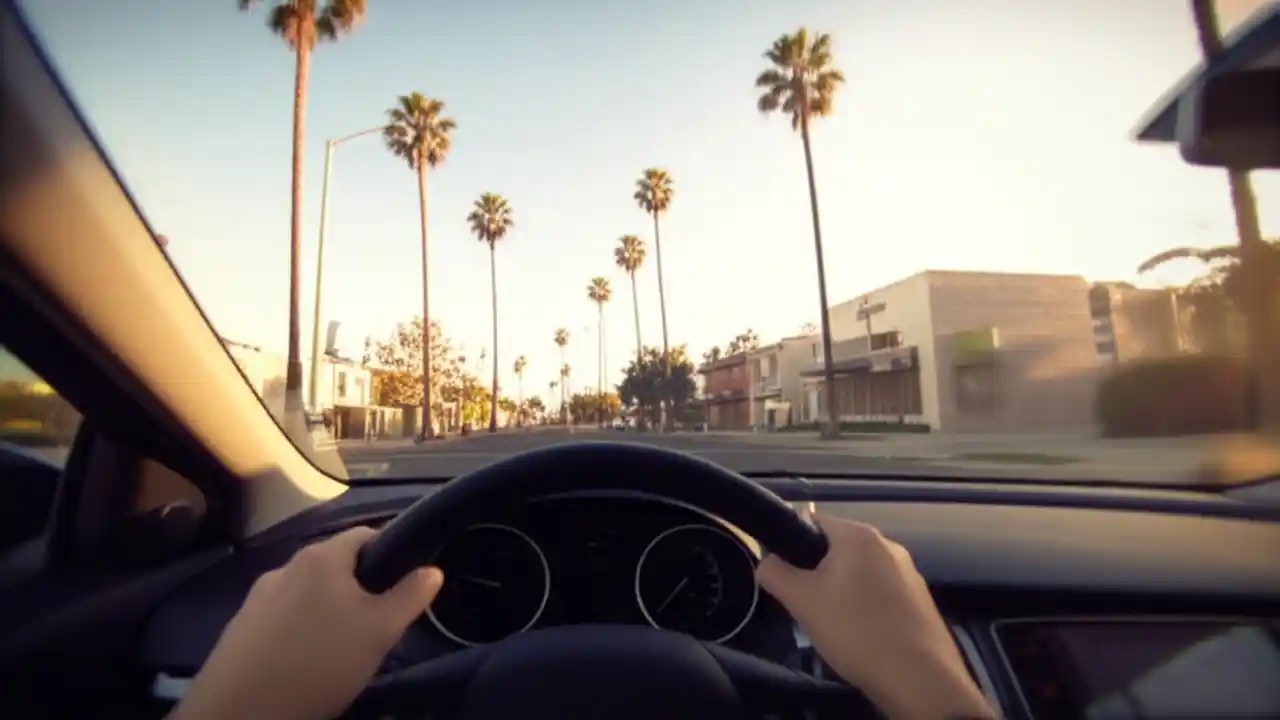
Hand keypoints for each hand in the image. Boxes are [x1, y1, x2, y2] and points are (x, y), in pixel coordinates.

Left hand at [171, 526, 443, 719]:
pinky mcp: (239, 627)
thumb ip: (410, 596)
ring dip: (326, 611)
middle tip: (374, 625)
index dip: (390, 555)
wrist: (242, 711)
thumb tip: (431, 569)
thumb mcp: (381, 632)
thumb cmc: (321, 662)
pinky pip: (281, 618)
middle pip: (334, 566)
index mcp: (321, 557)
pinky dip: (297, 630)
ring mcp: (256, 597)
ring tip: (338, 648)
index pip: (365, 535)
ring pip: (306, 594)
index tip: (402, 588)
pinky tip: (303, 661)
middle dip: (358, 589)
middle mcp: (285, 566)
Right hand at [757, 514, 992, 719]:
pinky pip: (881, 593)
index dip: (792, 545)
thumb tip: (767, 562)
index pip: (812, 521)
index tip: (787, 578)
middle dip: (818, 573)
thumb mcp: (801, 601)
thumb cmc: (854, 630)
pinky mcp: (920, 598)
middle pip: (837, 549)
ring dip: (842, 592)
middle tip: (807, 606)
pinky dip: (866, 607)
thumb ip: (774, 573)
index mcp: (859, 535)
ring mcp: (909, 572)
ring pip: (859, 573)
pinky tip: (863, 635)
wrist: (918, 678)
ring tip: (835, 625)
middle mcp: (888, 544)